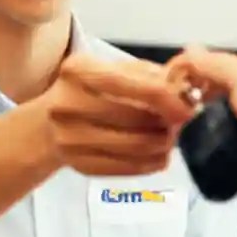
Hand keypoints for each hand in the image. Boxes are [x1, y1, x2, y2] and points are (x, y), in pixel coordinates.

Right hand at [36, 55, 196, 176]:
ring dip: (163, 142)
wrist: (47, 124)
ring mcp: (71, 139)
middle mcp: (69, 105)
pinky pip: (130, 167)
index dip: (171, 99)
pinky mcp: (80, 165)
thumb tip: (188, 90)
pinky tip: (158, 153)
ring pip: (138, 147)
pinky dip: (152, 161)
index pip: (140, 88)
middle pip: (140, 120)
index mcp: (80, 71)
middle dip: (169, 122)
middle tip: (181, 121)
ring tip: (169, 135)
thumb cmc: (90, 89)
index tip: (189, 106)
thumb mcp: (114, 69)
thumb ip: (151, 75)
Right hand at [167, 47, 236, 226]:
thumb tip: (189, 53)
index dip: (185, 73)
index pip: (207, 71)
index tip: (165, 78)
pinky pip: (205, 161)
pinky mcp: (233, 165)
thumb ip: (214, 64)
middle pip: (199, 101)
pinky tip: (196, 152)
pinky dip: (200, 158)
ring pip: (198, 132)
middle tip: (170, 106)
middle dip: (183, 103)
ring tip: (183, 129)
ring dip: (191, 131)